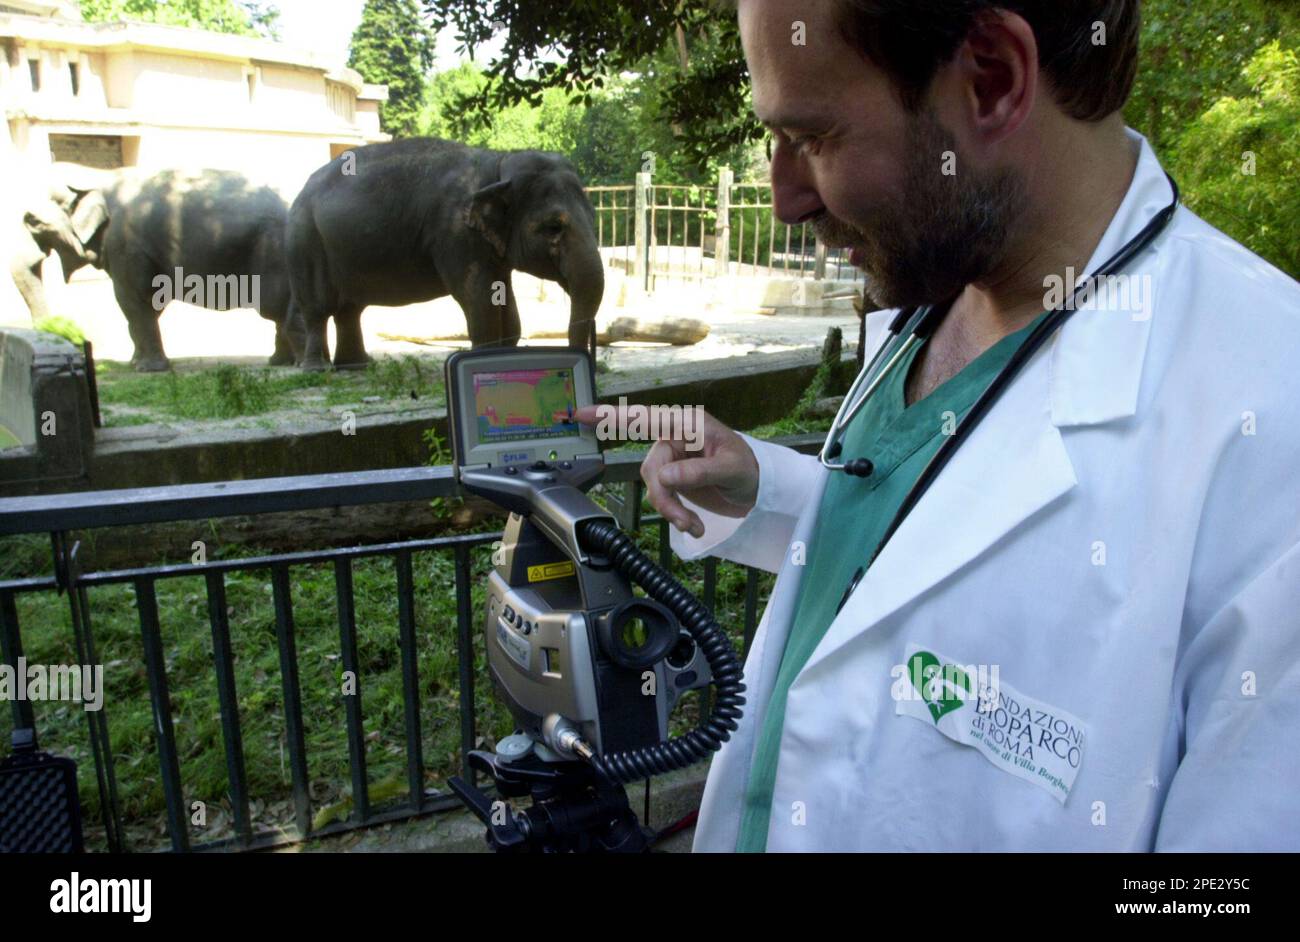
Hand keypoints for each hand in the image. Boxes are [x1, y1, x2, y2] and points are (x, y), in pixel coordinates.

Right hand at [574, 403, 758, 537]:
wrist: (759, 487)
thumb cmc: (749, 467)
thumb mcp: (730, 469)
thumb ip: (698, 472)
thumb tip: (665, 476)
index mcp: (688, 424)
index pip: (645, 418)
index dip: (611, 416)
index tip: (580, 414)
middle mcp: (676, 438)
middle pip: (650, 468)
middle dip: (665, 498)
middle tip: (685, 521)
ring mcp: (673, 459)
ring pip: (654, 486)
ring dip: (671, 509)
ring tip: (693, 525)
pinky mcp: (674, 478)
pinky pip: (662, 496)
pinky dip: (674, 513)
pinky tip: (693, 523)